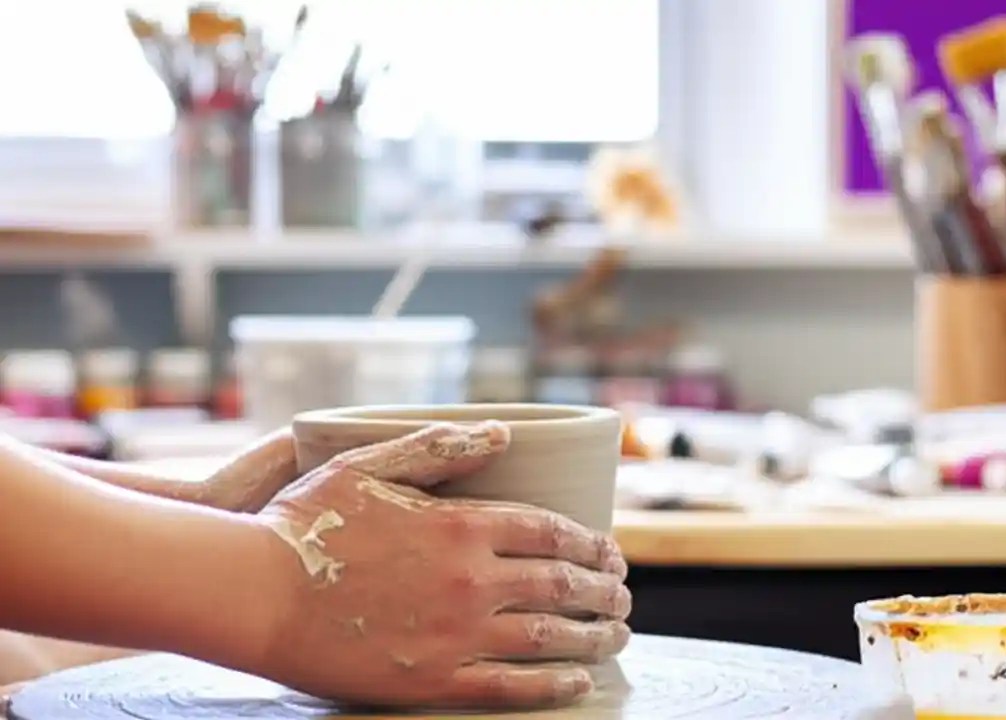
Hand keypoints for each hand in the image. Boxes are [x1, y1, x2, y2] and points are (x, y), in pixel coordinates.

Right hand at [245, 422, 630, 709]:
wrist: (253, 594)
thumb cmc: (304, 523)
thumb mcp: (369, 466)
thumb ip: (439, 450)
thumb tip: (504, 433)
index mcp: (461, 523)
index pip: (551, 531)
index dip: (591, 543)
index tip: (612, 552)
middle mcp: (472, 578)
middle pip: (562, 584)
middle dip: (605, 590)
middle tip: (625, 595)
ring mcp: (456, 633)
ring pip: (550, 636)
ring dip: (595, 635)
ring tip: (619, 635)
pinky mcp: (433, 680)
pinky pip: (511, 686)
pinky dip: (554, 684)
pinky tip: (580, 681)